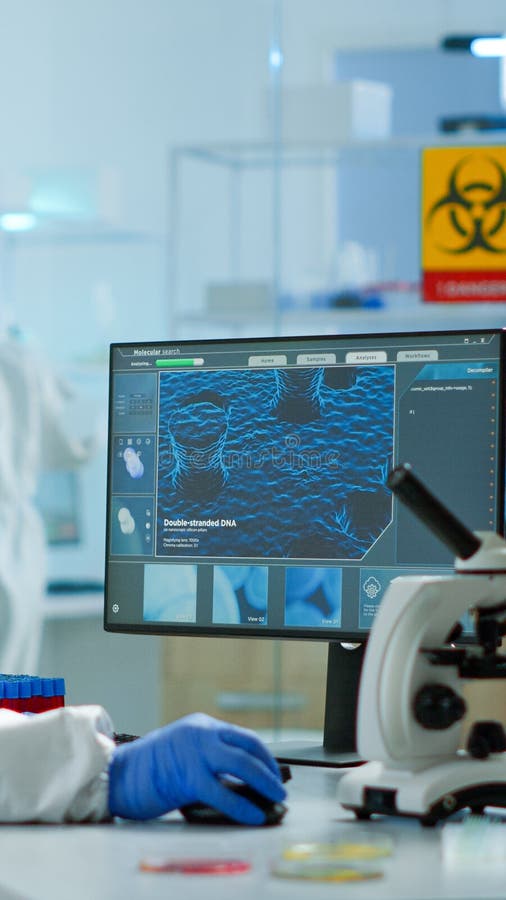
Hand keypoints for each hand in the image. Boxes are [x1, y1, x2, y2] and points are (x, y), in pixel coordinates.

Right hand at [108, 713, 285, 824]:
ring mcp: (195, 753)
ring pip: (242, 765)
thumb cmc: (148, 768)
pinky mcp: (188, 777)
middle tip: (278, 788)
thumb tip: (240, 781)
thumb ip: (208, 757)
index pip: (243, 736)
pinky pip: (224, 792)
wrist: (117, 774)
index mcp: (201, 726)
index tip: (273, 770)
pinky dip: (243, 806)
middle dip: (269, 770)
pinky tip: (254, 815)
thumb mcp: (182, 750)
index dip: (263, 755)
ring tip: (274, 799)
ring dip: (264, 783)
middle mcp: (201, 734)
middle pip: (247, 748)